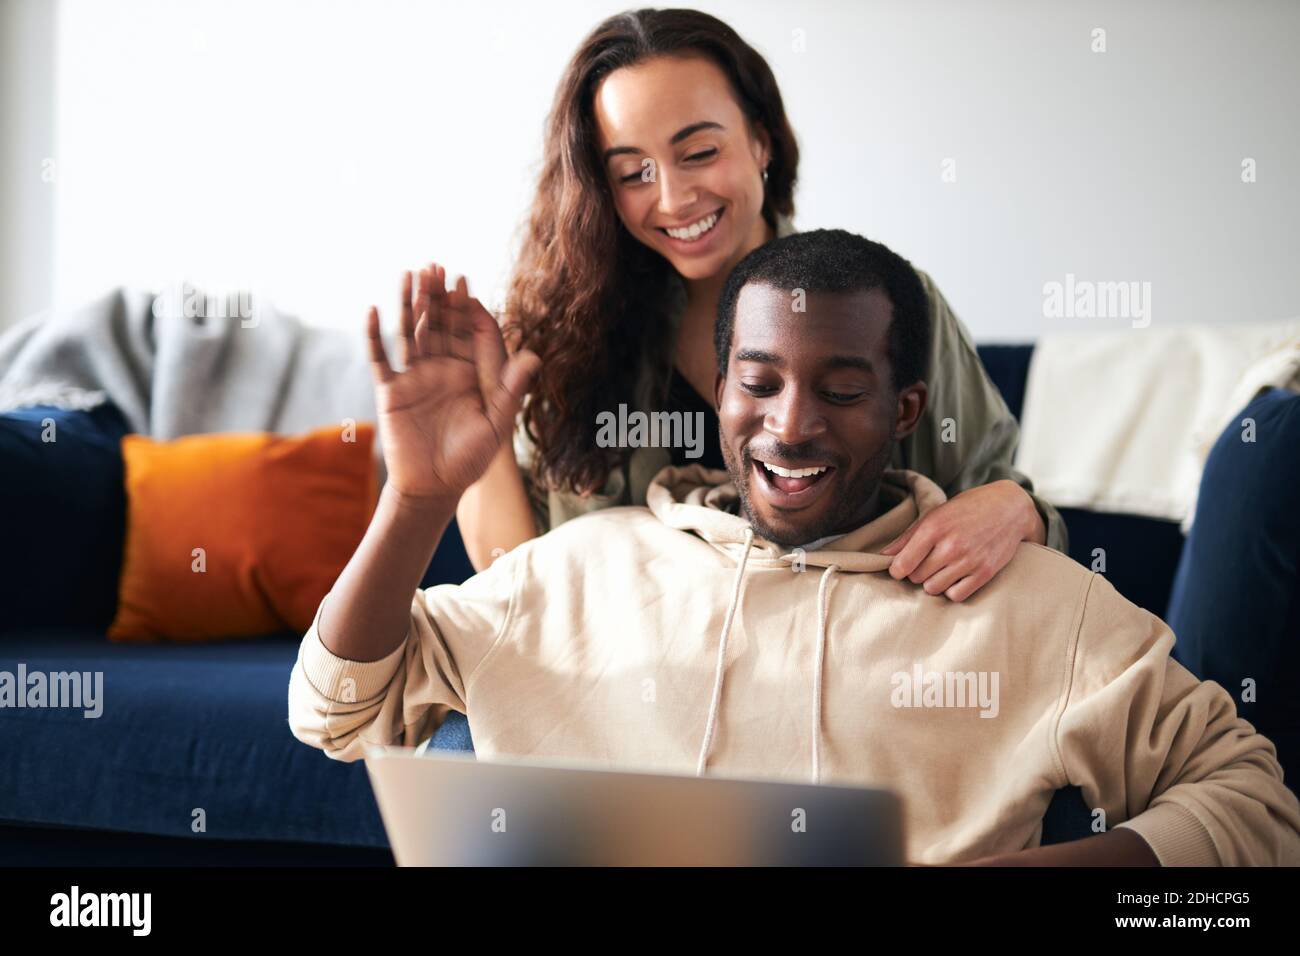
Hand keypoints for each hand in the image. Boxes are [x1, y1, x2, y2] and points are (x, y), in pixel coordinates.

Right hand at [366, 263, 539, 502]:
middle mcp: (445, 370)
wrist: (433, 487)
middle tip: (436, 266)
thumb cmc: (470, 461)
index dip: (470, 309)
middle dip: (439, 297)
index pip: (473, 333)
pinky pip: (380, 358)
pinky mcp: (392, 390)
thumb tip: (534, 355)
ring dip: (410, 304)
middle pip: (442, 325)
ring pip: (413, 333)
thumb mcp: (496, 425)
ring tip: (410, 274)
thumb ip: (511, 389)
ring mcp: (416, 378)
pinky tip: (373, 310)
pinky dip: (374, 335)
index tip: (465, 285)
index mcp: (473, 375)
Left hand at [880, 479, 1044, 601]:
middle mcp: (951, 546)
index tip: (901, 566)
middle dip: (916, 572)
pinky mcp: (985, 573)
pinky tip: (955, 576)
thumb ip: (908, 536)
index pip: (902, 565)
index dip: (897, 568)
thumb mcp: (936, 514)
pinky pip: (955, 595)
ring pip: (933, 589)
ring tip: (941, 568)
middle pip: (916, 577)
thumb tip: (883, 557)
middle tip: (927, 561)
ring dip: (933, 582)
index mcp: (934, 527)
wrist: (1010, 508)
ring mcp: (969, 561)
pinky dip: (952, 589)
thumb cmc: (967, 509)